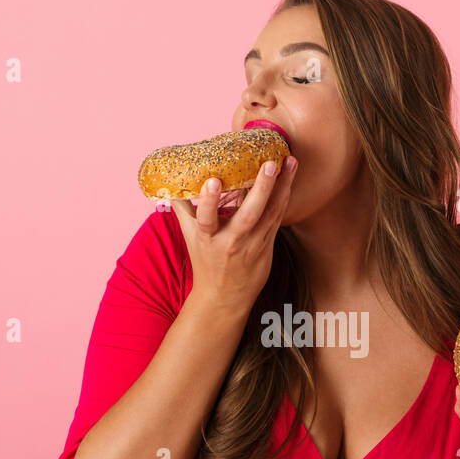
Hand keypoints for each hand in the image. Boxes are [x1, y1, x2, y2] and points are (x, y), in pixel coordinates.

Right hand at [169, 156, 297, 314]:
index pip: (206, 218)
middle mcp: (231, 241)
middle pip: (249, 214)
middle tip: (271, 163)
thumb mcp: (189, 236)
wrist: (224, 297)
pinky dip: (284, 198)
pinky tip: (290, 179)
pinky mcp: (267, 245)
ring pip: (271, 213)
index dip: (209, 200)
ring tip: (291, 161)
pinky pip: (278, 218)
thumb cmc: (205, 261)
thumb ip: (182, 207)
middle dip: (261, 188)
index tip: (212, 180)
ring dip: (283, 187)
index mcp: (207, 238)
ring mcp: (252, 244)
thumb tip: (169, 182)